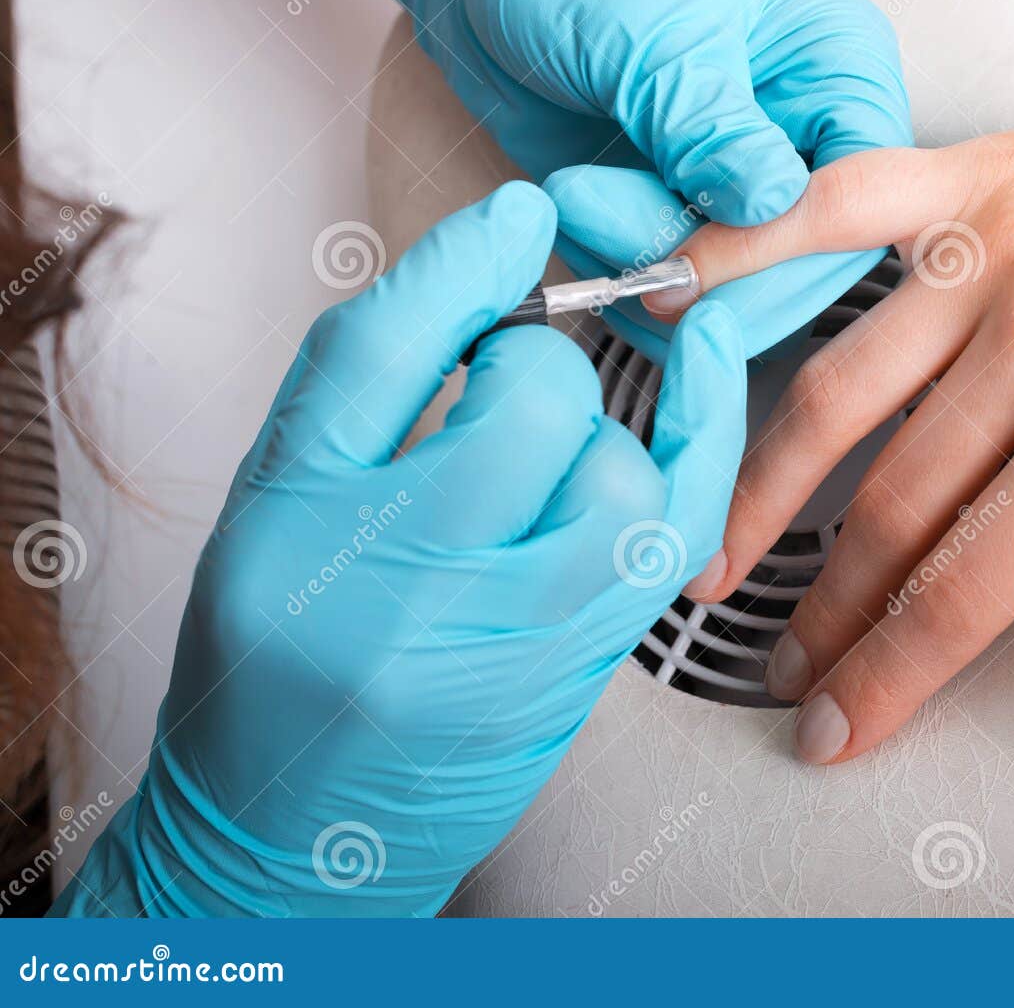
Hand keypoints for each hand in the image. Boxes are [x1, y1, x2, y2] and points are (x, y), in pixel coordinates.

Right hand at [54, 183, 745, 915]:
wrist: (285, 840)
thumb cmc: (266, 661)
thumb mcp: (273, 504)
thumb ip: (369, 380)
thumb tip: (496, 257)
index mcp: (293, 523)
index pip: (382, 350)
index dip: (465, 262)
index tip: (520, 215)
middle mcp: (398, 587)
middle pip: (530, 406)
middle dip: (542, 366)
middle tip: (515, 382)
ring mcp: (501, 645)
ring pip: (619, 477)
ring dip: (605, 431)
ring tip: (555, 447)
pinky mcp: (574, 679)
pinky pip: (669, 543)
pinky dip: (697, 455)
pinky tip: (703, 395)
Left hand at [300, 0, 909, 358]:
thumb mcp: (651, 38)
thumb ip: (713, 127)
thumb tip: (776, 206)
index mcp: (834, 68)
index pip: (865, 195)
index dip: (803, 247)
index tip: (723, 273)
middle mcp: (799, 135)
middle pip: (808, 263)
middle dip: (715, 274)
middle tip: (642, 268)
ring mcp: (734, 184)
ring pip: (729, 289)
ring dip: (642, 260)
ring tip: (576, 193)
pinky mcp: (673, 217)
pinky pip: (666, 288)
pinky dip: (612, 265)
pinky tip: (570, 204)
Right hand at [665, 81, 1013, 780]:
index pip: (966, 586)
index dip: (890, 674)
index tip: (836, 727)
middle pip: (890, 506)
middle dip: (827, 611)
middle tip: (786, 668)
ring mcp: (994, 243)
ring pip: (836, 387)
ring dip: (760, 487)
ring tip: (716, 559)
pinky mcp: (978, 172)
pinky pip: (837, 210)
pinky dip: (747, 252)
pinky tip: (679, 299)